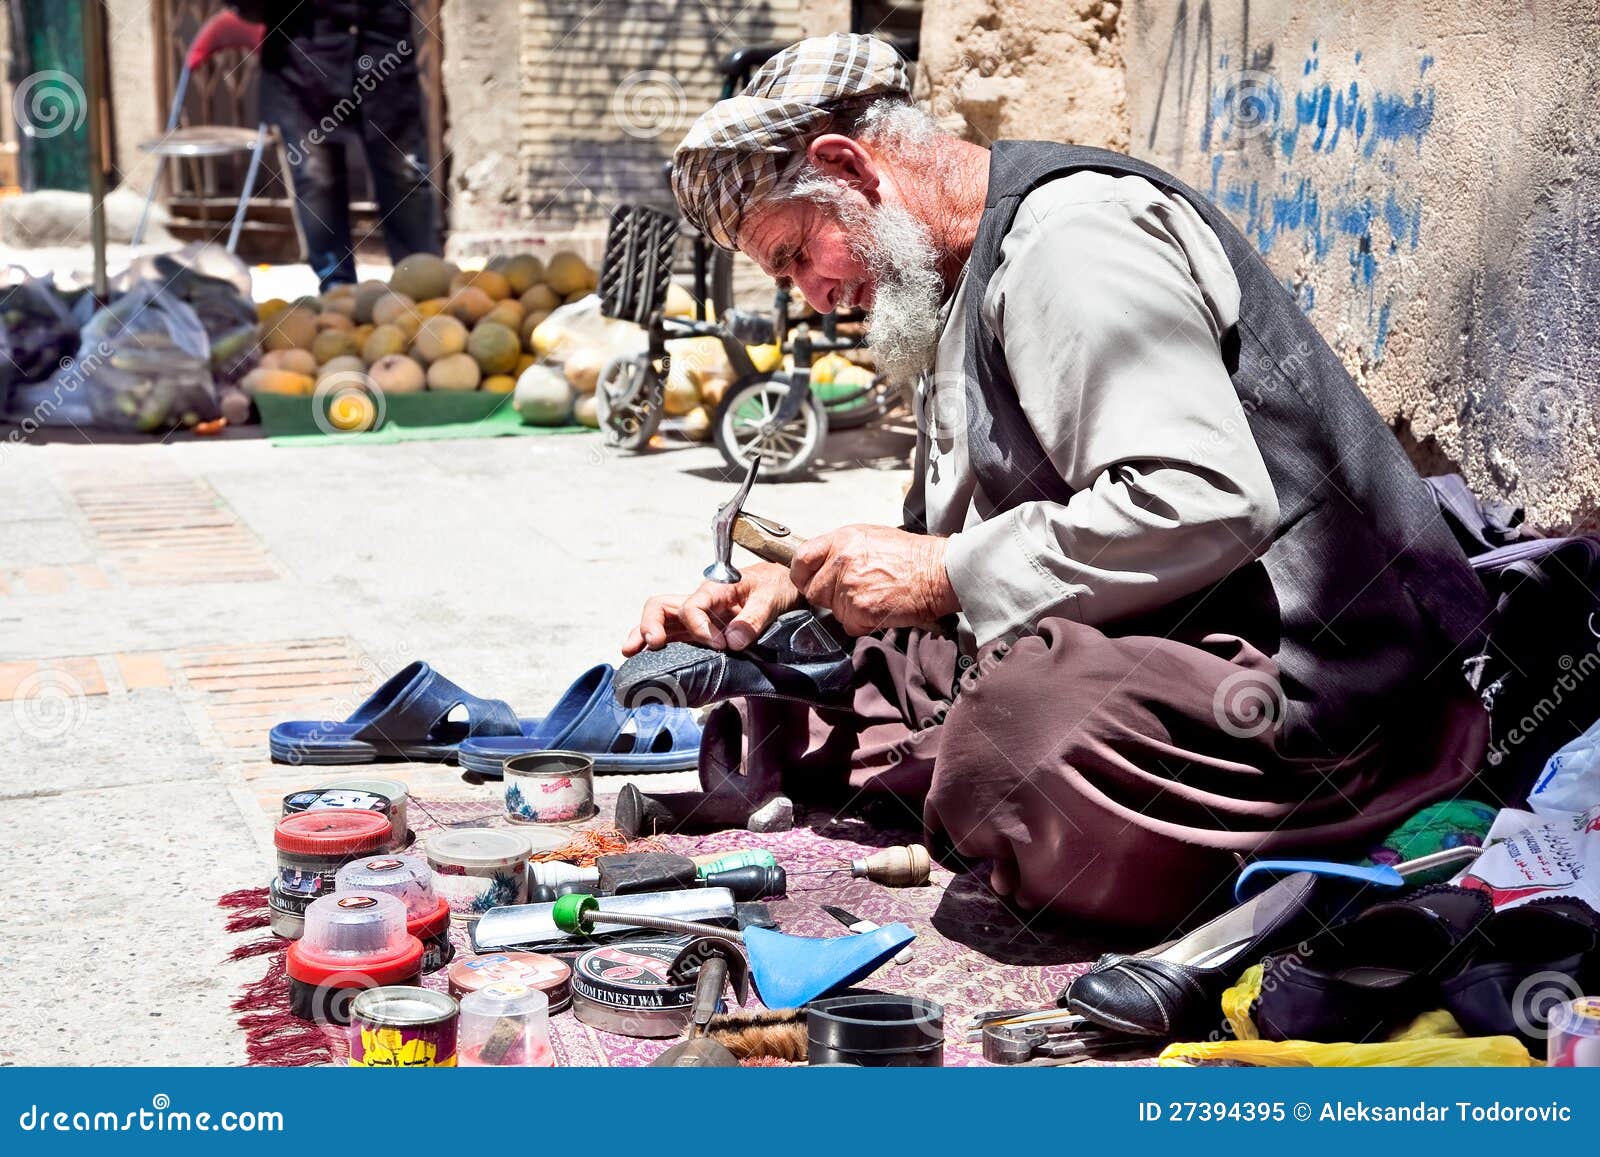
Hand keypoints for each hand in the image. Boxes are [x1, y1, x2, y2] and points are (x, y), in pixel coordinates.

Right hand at [622, 562, 801, 654]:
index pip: (691, 607)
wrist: (784, 584)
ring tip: (630, 653)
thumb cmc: (775, 585)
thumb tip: (731, 642)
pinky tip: (648, 661)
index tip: (720, 645)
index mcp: (714, 590)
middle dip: (650, 624)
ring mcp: (697, 617)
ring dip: (643, 636)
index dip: (700, 627)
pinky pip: (673, 636)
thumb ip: (753, 619)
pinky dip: (658, 646)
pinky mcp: (700, 630)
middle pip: (661, 607)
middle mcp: (699, 602)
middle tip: (652, 644)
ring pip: (661, 622)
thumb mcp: (771, 599)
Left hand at [789, 525, 958, 635]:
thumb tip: (823, 563)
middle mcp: (842, 562)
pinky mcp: (860, 610)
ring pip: (832, 610)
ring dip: (848, 609)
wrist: (937, 572)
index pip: (802, 559)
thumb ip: (842, 549)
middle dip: (828, 596)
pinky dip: (861, 623)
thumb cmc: (910, 555)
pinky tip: (878, 608)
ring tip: (873, 596)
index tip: (806, 580)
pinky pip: (849, 624)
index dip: (801, 574)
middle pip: (813, 591)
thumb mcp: (871, 536)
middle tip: (852, 592)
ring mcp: (850, 588)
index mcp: (842, 541)